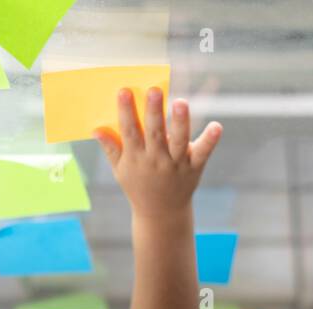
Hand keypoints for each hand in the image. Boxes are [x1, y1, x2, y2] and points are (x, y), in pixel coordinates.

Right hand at [94, 88, 222, 220]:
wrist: (161, 214)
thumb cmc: (138, 187)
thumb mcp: (120, 171)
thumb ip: (110, 149)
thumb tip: (96, 129)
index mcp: (136, 158)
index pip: (130, 132)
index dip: (126, 112)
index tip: (124, 91)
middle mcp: (156, 160)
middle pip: (154, 133)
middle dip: (153, 112)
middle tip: (154, 90)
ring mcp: (176, 164)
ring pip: (178, 141)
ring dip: (180, 122)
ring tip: (181, 102)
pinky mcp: (194, 168)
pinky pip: (202, 153)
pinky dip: (209, 141)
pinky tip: (216, 126)